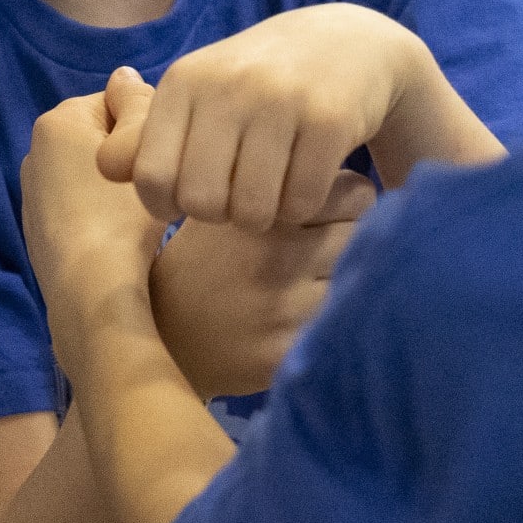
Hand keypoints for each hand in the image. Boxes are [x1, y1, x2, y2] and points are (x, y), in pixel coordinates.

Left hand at [23, 68, 167, 321]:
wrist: (91, 294)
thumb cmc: (122, 218)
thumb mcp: (145, 149)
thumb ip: (140, 103)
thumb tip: (124, 75)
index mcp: (56, 122)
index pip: (118, 102)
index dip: (148, 129)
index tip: (162, 159)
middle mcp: (34, 152)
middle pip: (102, 137)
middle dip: (129, 156)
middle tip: (152, 189)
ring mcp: (31, 193)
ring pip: (91, 173)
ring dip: (115, 186)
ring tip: (136, 217)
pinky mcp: (35, 229)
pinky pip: (77, 205)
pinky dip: (97, 213)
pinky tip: (115, 237)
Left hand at [98, 4, 438, 229]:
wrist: (350, 43)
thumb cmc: (256, 84)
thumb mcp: (198, 92)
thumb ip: (146, 133)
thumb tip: (104, 168)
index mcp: (186, 80)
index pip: (149, 176)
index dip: (165, 205)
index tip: (187, 198)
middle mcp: (229, 85)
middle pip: (201, 202)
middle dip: (218, 215)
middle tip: (235, 198)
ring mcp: (282, 100)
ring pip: (252, 209)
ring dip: (262, 217)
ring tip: (269, 193)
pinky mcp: (330, 119)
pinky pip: (300, 202)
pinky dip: (301, 208)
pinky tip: (304, 184)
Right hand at [151, 171, 374, 397]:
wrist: (158, 331)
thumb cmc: (201, 260)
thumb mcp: (227, 204)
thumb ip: (278, 183)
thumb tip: (345, 169)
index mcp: (265, 214)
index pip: (357, 194)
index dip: (347, 203)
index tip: (331, 214)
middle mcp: (279, 259)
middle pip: (363, 237)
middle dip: (351, 240)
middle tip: (327, 251)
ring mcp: (285, 310)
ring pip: (356, 284)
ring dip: (344, 284)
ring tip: (316, 286)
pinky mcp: (286, 353)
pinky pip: (338, 328)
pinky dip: (330, 324)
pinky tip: (305, 320)